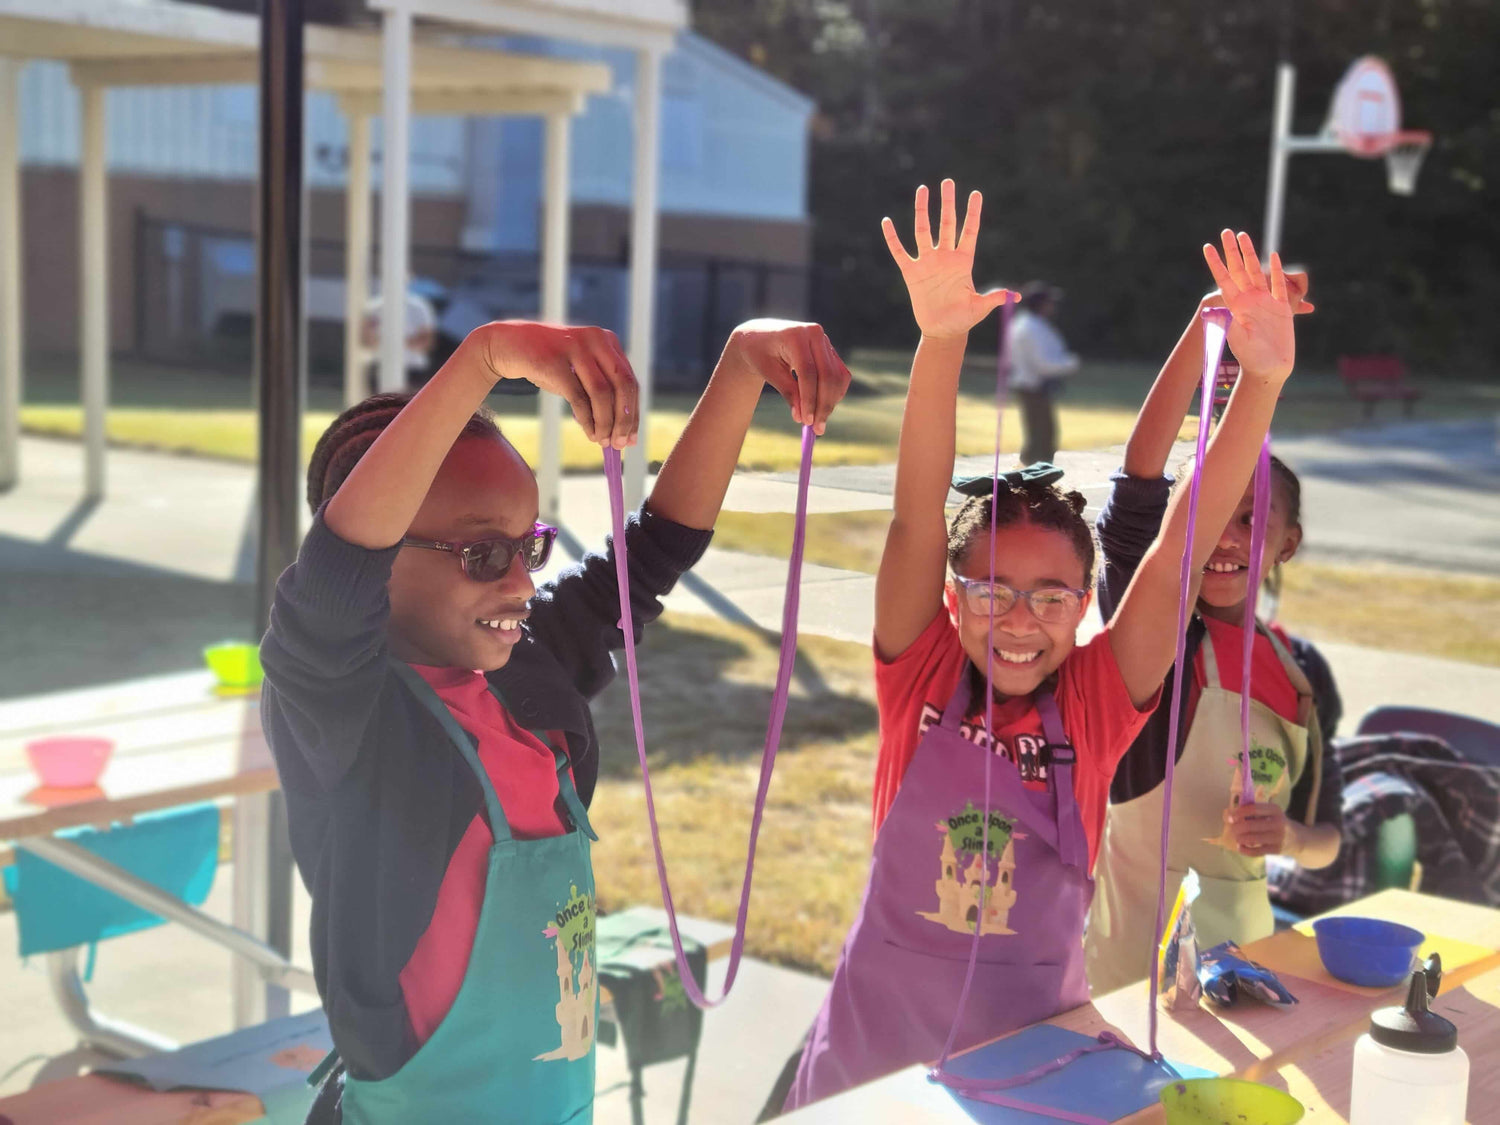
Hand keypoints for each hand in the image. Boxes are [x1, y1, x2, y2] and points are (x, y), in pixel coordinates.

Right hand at [471, 321, 637, 448]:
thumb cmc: (549, 364)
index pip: (630, 381)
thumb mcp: (580, 370)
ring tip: (601, 441)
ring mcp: (576, 348)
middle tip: (619, 444)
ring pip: (602, 393)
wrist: (509, 345)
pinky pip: (578, 397)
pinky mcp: (555, 361)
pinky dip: (587, 419)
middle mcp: (596, 340)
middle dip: (624, 419)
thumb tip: (619, 431)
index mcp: (607, 341)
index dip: (634, 413)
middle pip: (623, 385)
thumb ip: (601, 392)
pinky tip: (589, 432)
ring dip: (605, 423)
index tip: (631, 439)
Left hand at [721, 319, 852, 435]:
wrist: (761, 336)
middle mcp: (815, 334)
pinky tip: (824, 409)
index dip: (809, 398)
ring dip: (831, 402)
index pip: (808, 371)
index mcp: (795, 335)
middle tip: (817, 429)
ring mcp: (825, 341)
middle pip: (827, 375)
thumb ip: (787, 391)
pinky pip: (840, 375)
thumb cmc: (760, 353)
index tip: (806, 421)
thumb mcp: (768, 372)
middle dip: (823, 405)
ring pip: (837, 377)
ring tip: (818, 422)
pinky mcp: (830, 351)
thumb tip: (802, 417)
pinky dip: (834, 394)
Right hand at [882, 180, 1014, 340]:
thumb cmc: (964, 319)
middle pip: (946, 223)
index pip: (969, 231)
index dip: (972, 213)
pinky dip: (893, 238)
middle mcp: (946, 258)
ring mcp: (928, 263)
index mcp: (964, 262)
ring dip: (922, 210)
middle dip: (947, 202)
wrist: (943, 331)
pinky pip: (900, 252)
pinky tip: (886, 222)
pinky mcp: (912, 273)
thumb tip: (1015, 298)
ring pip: (923, 231)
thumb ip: (993, 299)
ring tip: (922, 189)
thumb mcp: (979, 307)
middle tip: (948, 181)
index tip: (976, 193)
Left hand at [1202, 231, 1295, 383]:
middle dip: (1232, 250)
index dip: (1216, 262)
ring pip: (1257, 272)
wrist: (1269, 370)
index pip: (1224, 279)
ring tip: (1243, 236)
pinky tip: (1273, 255)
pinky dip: (1276, 271)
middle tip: (1226, 231)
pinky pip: (1279, 285)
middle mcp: (1249, 301)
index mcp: (1236, 306)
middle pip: (1239, 269)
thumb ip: (1230, 323)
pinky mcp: (1282, 308)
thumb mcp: (1238, 339)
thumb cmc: (1251, 358)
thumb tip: (1218, 310)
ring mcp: (1265, 303)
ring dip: (1250, 254)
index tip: (1207, 246)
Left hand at [1224, 801, 1288, 857]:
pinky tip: (1240, 847)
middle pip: (1251, 825)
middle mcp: (1278, 823)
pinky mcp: (1276, 850)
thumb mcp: (1271, 813)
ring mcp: (1278, 837)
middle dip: (1237, 828)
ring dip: (1240, 838)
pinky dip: (1245, 850)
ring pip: (1253, 839)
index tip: (1230, 817)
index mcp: (1275, 810)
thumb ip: (1253, 812)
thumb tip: (1229, 814)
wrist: (1298, 839)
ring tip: (1236, 838)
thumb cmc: (1276, 823)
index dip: (1239, 813)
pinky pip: (1257, 851)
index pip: (1253, 809)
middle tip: (1232, 829)